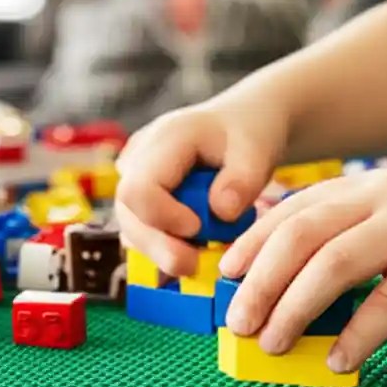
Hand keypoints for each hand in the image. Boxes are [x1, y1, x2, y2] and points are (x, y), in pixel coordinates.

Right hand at [115, 95, 288, 275]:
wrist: (242, 122)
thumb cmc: (249, 133)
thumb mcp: (258, 151)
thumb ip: (243, 180)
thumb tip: (222, 212)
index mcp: (165, 139)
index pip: (138, 190)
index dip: (162, 219)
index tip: (198, 230)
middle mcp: (138, 157)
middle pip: (128, 215)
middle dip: (160, 247)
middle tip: (196, 264)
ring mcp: (133, 178)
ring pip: (131, 228)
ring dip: (164, 249)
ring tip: (203, 248)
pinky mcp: (138, 196)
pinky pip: (141, 230)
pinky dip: (165, 244)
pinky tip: (193, 244)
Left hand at [218, 157, 386, 372]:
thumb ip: (361, 226)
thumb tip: (307, 272)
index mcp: (368, 185)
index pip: (291, 211)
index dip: (252, 244)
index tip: (226, 277)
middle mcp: (384, 199)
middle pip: (299, 237)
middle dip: (259, 282)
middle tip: (236, 322)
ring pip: (332, 266)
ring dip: (293, 309)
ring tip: (272, 344)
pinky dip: (358, 336)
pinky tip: (339, 361)